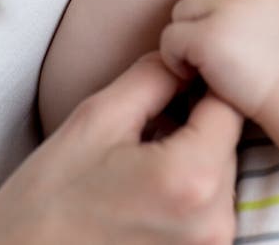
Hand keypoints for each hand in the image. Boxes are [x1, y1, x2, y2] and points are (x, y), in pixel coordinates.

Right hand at [0, 54, 241, 244]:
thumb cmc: (50, 196)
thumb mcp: (99, 117)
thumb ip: (155, 76)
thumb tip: (189, 56)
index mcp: (191, 177)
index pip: (228, 105)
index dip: (203, 81)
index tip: (174, 79)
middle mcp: (214, 221)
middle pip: (228, 140)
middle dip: (196, 121)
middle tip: (147, 123)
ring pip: (222, 171)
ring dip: (194, 154)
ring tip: (142, 158)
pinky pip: (212, 205)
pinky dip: (189, 187)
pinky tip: (147, 188)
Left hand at [160, 0, 278, 119]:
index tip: (218, 22)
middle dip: (198, 19)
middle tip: (210, 50)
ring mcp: (225, 10)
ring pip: (180, 12)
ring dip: (184, 38)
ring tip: (202, 64)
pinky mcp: (207, 37)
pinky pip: (170, 38)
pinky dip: (173, 58)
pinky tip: (193, 75)